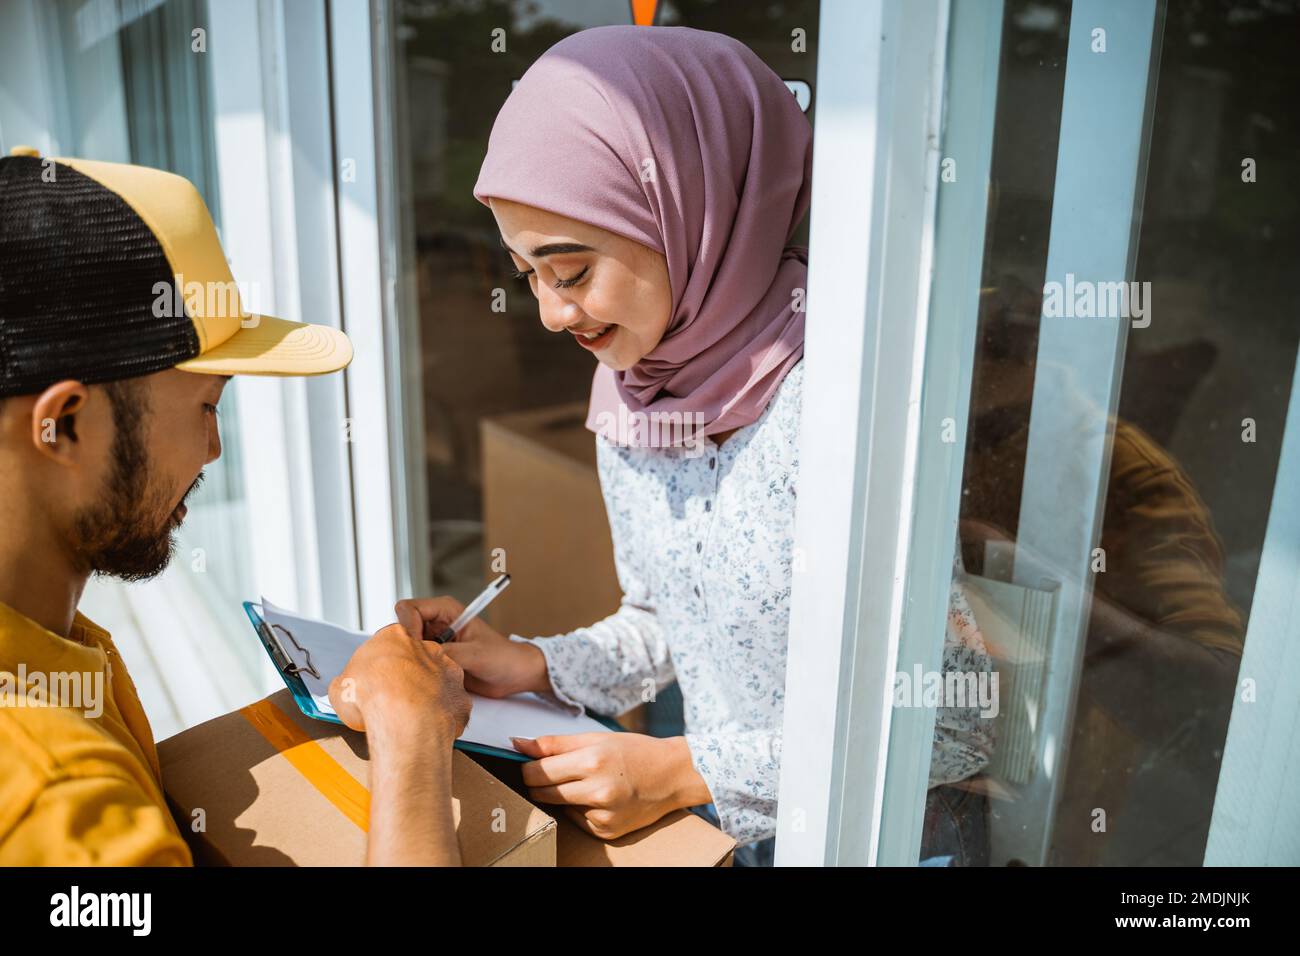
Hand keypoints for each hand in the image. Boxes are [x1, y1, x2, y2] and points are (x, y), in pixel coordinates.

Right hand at [329, 623, 470, 865]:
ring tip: (408, 712)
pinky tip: (425, 723)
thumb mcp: (343, 684)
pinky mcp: (460, 694)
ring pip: (434, 677)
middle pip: (416, 654)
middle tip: (391, 693)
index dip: (387, 651)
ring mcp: (448, 670)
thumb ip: (351, 680)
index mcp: (398, 635)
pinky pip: (448, 700)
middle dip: (405, 672)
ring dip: (423, 690)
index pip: (394, 633)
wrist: (405, 721)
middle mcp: (427, 647)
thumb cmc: (372, 697)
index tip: (380, 668)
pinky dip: (438, 711)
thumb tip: (349, 688)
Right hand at [394, 595, 549, 697]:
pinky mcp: (434, 659)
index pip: (408, 609)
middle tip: (418, 664)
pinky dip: (417, 672)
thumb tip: (419, 656)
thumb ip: (445, 653)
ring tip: (426, 674)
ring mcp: (433, 642)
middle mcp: (435, 623)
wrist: (515, 675)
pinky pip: (415, 663)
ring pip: (406, 648)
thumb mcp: (474, 654)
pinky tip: (429, 681)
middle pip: (401, 629)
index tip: (416, 647)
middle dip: (405, 647)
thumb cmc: (502, 657)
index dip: (406, 627)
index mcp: (445, 610)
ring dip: (411, 661)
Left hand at [512, 733, 710, 839]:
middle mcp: (597, 791)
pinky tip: (600, 798)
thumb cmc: (634, 751)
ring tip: (586, 782)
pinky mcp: (606, 831)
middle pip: (542, 792)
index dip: (527, 767)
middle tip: (556, 773)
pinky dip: (581, 809)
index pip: (537, 772)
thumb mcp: (596, 738)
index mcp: (592, 761)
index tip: (530, 763)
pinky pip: (577, 820)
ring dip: (562, 796)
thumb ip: (553, 743)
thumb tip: (516, 743)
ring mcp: (603, 815)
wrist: (673, 775)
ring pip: (557, 807)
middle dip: (540, 782)